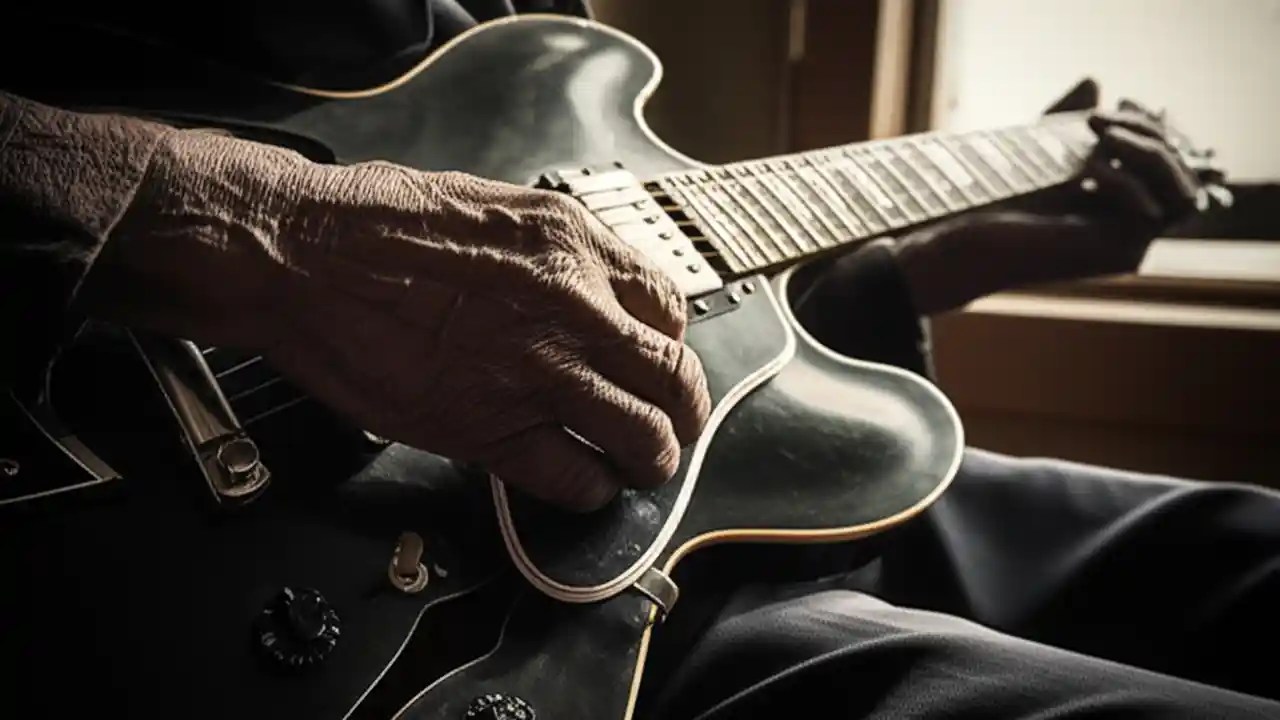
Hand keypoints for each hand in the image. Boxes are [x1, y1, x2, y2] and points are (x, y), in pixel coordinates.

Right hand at [83, 130, 711, 510]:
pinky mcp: (492, 430)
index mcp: (573, 245)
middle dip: (682, 414)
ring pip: (644, 439)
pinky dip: (588, 491)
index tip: (654, 362)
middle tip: (672, 427)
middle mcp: (573, 309)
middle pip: (675, 380)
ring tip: (637, 466)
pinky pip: (575, 480)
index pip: (670, 311)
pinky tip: (579, 483)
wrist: (301, 257)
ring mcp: (539, 373)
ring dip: (650, 460)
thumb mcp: (490, 207)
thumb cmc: (373, 224)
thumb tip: (586, 290)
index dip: (668, 347)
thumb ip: (553, 253)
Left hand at [889, 101, 1201, 314]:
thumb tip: (1095, 81)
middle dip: (1151, 135)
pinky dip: (1121, 179)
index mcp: (1123, 211)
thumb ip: (1072, 122)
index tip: (1121, 100)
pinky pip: (1146, 210)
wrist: (967, 244)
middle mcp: (1135, 233)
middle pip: (1184, 177)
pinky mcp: (1117, 253)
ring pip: (1180, 194)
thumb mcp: (1045, 153)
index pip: (1172, 164)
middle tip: (1101, 114)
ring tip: (1098, 129)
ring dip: (1146, 151)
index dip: (1156, 128)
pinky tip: (1086, 167)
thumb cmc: (998, 202)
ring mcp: (1131, 247)